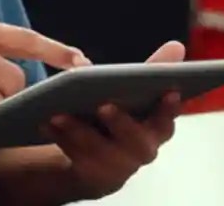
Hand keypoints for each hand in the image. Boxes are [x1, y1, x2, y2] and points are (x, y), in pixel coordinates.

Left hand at [45, 41, 185, 199]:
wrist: (97, 160)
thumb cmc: (120, 117)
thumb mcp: (134, 93)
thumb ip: (152, 71)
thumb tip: (176, 46)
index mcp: (158, 128)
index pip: (169, 118)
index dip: (170, 107)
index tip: (168, 91)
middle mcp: (143, 150)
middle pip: (136, 140)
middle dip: (121, 122)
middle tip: (104, 104)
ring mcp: (119, 167)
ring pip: (101, 151)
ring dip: (80, 131)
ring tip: (59, 112)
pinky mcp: (94, 176)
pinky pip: (78, 159)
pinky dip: (63, 140)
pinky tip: (47, 121)